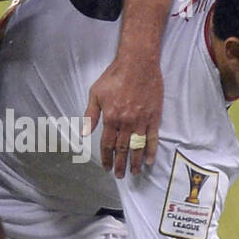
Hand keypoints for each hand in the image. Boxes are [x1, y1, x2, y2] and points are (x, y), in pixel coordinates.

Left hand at [85, 54, 161, 176]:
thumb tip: (83, 133)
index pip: (107, 144)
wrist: (138, 63)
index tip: (107, 168)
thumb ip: (90, 115)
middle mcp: (126, 123)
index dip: (106, 158)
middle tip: (120, 176)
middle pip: (122, 149)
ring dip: (135, 162)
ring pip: (138, 147)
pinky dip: (151, 150)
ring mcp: (141, 120)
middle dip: (120, 164)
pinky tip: (149, 161)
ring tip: (134, 173)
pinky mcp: (154, 116)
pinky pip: (153, 137)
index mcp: (111, 118)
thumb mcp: (96, 93)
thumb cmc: (114, 76)